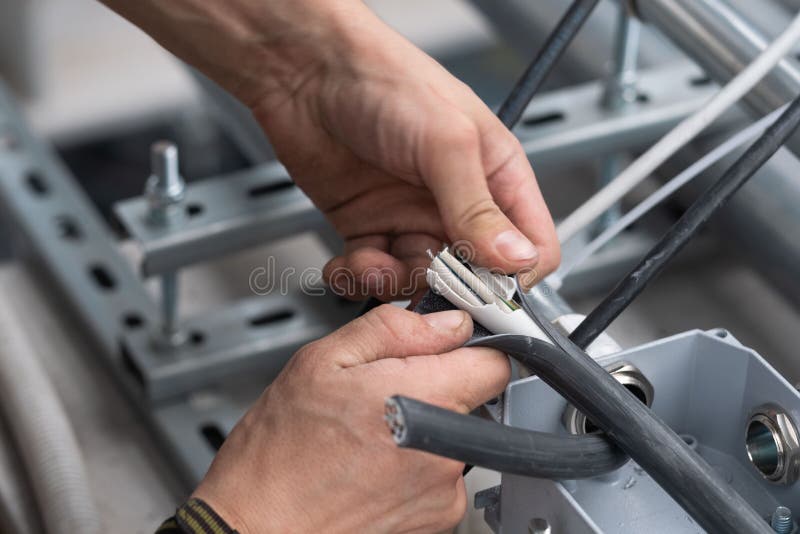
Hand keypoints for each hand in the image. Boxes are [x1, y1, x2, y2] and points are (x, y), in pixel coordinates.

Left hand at [99, 0, 559, 299]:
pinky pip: (375, 272)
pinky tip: (352, 261)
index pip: (529, 246)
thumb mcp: (444, 142)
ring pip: (421, 281)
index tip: (486, 294)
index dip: (514, 278)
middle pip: (474, 274)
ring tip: (377, 263)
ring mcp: (411, 216)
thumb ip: (478, 207)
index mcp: (495, 175)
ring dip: (397, 284)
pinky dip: (361, 277)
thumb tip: (516, 258)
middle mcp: (457, 201)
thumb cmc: (385, 79)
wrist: (306, 70)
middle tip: (422, 281)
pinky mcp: (369, 226)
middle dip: (448, 288)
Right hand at [191, 306, 508, 532]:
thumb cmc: (279, 453)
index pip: (494, 362)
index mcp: (422, 398)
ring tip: (372, 433)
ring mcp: (444, 491)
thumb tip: (448, 322)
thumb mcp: (323, 361)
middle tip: (385, 391)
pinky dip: (418, 465)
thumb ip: (394, 331)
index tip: (448, 347)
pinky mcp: (438, 518)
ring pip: (458, 434)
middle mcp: (444, 449)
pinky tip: (376, 465)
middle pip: (475, 397)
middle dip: (439, 385)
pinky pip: (443, 473)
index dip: (472, 347)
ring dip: (427, 427)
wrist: (258, 525)